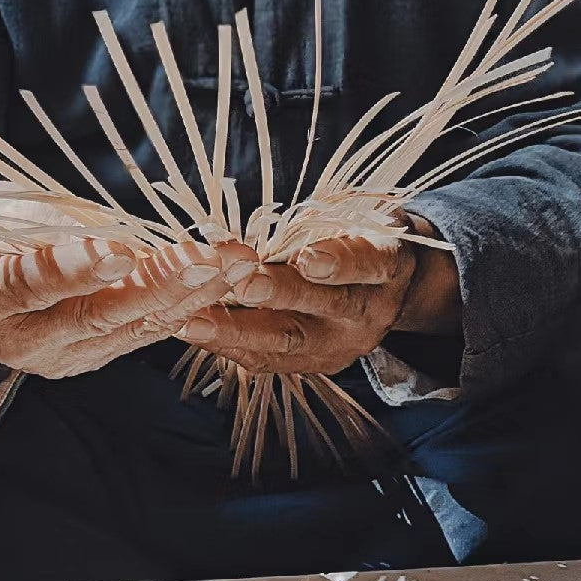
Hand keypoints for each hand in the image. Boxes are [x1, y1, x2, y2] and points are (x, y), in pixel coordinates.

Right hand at [0, 182, 256, 378]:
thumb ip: (42, 220)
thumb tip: (105, 227)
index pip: (28, 284)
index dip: (74, 267)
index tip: (118, 247)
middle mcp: (22, 343)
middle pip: (97, 316)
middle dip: (163, 284)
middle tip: (211, 256)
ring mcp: (61, 359)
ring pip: (135, 327)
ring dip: (194, 294)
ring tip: (238, 265)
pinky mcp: (92, 359)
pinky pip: (146, 332)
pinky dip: (189, 306)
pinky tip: (228, 284)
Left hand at [176, 234, 416, 374]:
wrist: (388, 288)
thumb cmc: (357, 235)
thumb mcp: (352, 216)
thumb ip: (314, 225)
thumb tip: (250, 237)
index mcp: (387, 265)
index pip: (367, 264)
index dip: (339, 262)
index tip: (308, 257)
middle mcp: (370, 311)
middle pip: (326, 305)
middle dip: (279, 295)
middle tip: (241, 283)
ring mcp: (342, 344)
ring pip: (289, 341)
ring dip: (237, 331)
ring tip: (193, 320)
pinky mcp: (314, 364)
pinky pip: (268, 360)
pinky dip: (227, 345)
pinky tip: (193, 331)